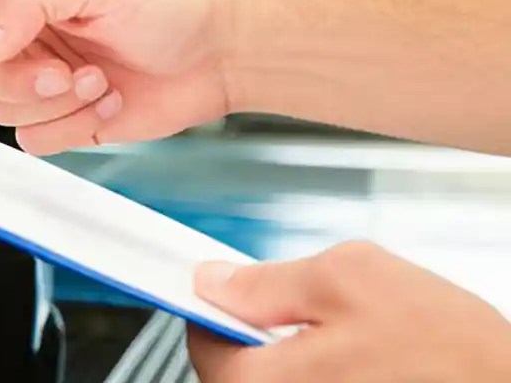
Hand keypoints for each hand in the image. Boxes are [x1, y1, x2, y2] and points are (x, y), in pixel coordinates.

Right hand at [0, 0, 230, 151]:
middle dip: (26, 80)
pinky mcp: (68, 122)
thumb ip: (24, 5)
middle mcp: (25, 45)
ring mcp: (45, 86)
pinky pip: (40, 142)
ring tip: (99, 79)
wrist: (215, 50)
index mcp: (19, 5)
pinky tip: (109, 100)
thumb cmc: (162, 2)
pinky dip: (76, 126)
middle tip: (70, 67)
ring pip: (7, 116)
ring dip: (58, 104)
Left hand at [189, 241, 510, 381]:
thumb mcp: (349, 278)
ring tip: (352, 341)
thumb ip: (267, 280)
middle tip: (309, 311)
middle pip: (238, 369)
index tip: (230, 288)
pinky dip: (326, 374)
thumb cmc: (447, 350)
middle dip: (261, 332)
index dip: (217, 304)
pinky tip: (367, 364)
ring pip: (279, 382)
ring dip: (298, 356)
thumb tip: (215, 280)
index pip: (203, 340)